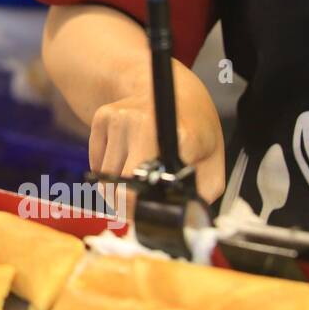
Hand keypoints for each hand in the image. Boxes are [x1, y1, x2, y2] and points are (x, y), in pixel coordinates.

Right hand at [88, 62, 225, 202]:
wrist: (171, 88)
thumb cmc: (194, 129)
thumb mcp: (213, 160)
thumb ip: (202, 194)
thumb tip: (184, 221)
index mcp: (180, 137)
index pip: (148, 187)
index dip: (143, 207)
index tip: (147, 213)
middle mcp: (144, 123)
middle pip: (120, 185)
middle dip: (126, 204)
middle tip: (137, 208)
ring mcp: (119, 118)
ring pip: (104, 176)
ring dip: (116, 188)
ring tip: (135, 181)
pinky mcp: (102, 116)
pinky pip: (95, 162)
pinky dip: (106, 171)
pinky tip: (124, 160)